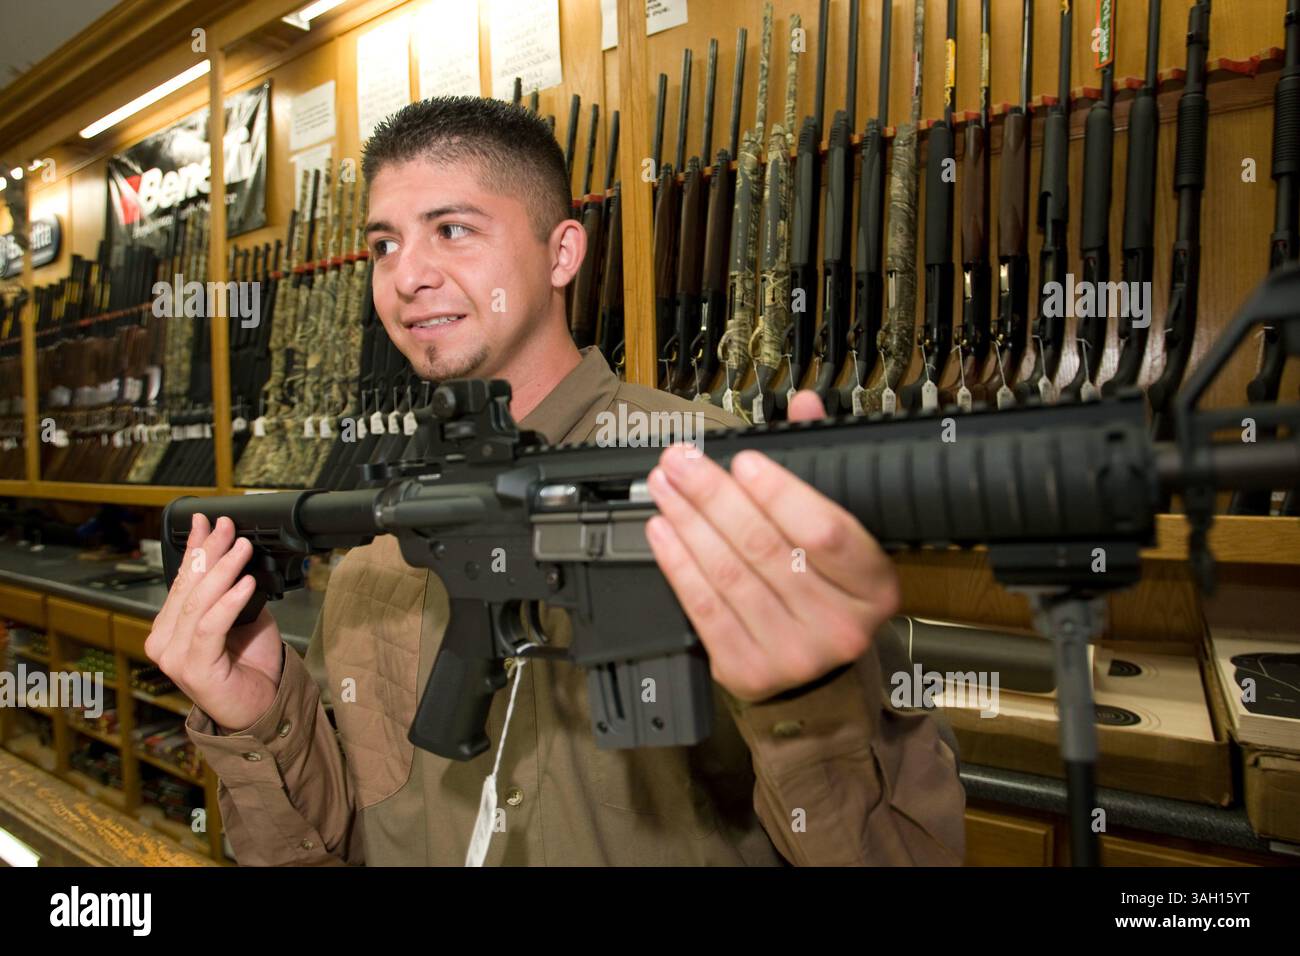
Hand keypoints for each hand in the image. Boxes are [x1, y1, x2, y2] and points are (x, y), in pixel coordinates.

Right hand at [146, 514, 283, 732]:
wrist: (261, 707)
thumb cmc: (249, 664)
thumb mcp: (242, 616)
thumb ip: (230, 591)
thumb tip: (236, 554)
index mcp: (170, 627)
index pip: (181, 579)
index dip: (194, 547)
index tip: (205, 521)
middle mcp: (164, 641)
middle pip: (187, 586)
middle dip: (209, 551)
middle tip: (228, 527)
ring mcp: (175, 657)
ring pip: (197, 603)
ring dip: (222, 570)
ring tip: (242, 548)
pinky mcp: (194, 669)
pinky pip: (210, 627)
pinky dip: (229, 602)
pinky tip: (246, 583)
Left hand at [644, 390, 899, 702]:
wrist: (820, 680)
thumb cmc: (827, 590)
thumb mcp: (842, 534)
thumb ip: (820, 467)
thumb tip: (802, 403)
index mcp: (873, 585)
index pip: (825, 532)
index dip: (781, 493)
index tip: (743, 460)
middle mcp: (839, 624)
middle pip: (765, 548)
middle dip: (714, 496)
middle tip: (681, 461)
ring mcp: (793, 653)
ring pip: (728, 575)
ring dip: (688, 523)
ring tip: (664, 486)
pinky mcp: (748, 670)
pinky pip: (703, 608)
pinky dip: (678, 564)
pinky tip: (662, 531)